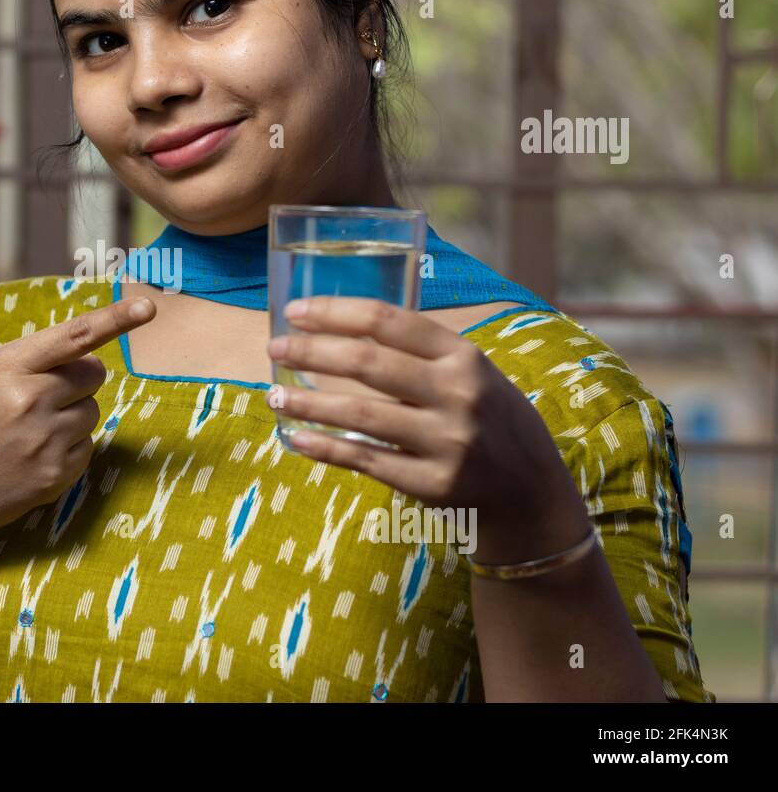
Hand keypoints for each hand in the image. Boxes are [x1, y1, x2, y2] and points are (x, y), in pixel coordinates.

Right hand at [0, 251, 155, 542]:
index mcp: (8, 367)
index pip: (73, 337)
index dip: (115, 319)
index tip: (147, 307)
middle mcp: (30, 401)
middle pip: (93, 372)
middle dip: (76, 377)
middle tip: (38, 393)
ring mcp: (46, 441)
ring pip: (93, 409)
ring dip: (72, 413)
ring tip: (29, 427)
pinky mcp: (58, 475)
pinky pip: (90, 445)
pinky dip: (70, 447)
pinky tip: (34, 453)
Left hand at [266, 297, 578, 529]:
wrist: (532, 493)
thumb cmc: (490, 420)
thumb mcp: (473, 373)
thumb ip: (422, 353)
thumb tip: (342, 330)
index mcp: (464, 357)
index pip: (389, 322)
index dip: (336, 313)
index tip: (296, 311)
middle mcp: (458, 395)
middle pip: (368, 365)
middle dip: (312, 353)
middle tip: (275, 347)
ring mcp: (446, 442)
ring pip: (360, 416)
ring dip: (309, 403)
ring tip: (273, 395)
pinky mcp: (432, 484)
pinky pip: (366, 461)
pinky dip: (325, 448)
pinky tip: (296, 437)